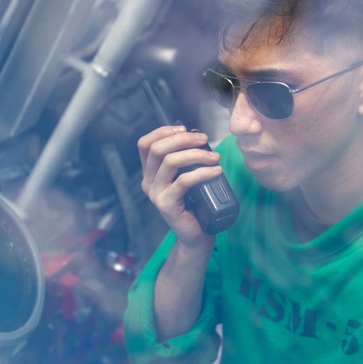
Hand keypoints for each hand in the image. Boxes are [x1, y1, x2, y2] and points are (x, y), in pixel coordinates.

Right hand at [137, 126, 223, 245]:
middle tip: (205, 139)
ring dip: (196, 154)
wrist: (196, 234)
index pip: (145, 144)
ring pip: (170, 161)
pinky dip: (203, 172)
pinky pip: (184, 181)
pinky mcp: (166, 204)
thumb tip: (197, 135)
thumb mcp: (188, 175)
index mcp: (150, 173)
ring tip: (215, 157)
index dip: (163, 131)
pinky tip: (216, 171)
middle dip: (184, 139)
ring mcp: (155, 194)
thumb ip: (186, 158)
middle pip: (158, 149)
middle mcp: (148, 182)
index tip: (185, 129)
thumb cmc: (195, 203)